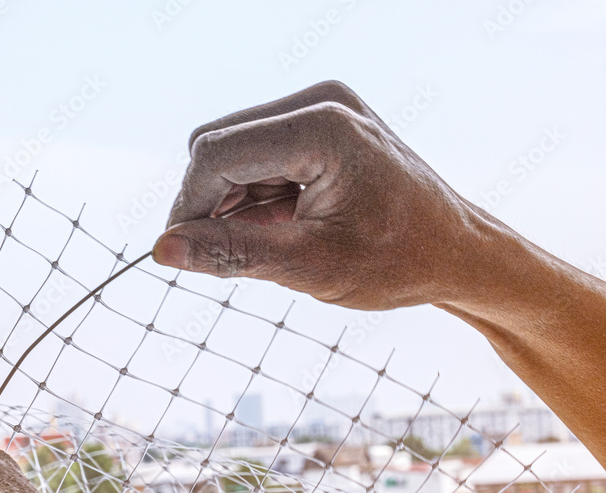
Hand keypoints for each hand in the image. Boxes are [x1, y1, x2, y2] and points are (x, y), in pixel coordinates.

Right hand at [153, 80, 500, 310]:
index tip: (183, 253)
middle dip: (207, 202)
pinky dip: (250, 195)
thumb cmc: (398, 262)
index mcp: (321, 128)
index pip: (215, 154)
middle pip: (216, 144)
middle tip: (227, 255)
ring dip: (230, 201)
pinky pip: (255, 154)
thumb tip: (161, 250)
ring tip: (272, 242)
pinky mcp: (319, 123)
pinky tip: (281, 225)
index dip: (187, 206)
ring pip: (230, 151)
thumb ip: (230, 252)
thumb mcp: (309, 265)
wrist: (455, 252)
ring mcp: (320, 108)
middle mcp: (319, 102)